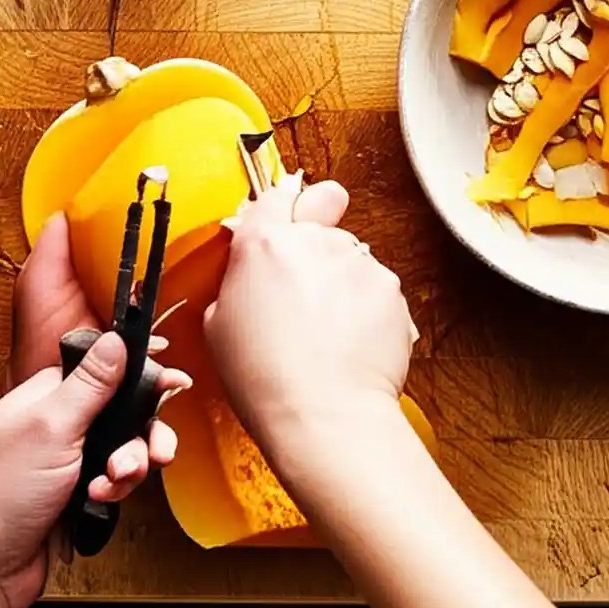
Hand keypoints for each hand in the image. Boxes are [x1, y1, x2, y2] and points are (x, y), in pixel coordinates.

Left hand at [0, 213, 186, 607]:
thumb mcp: (52, 427)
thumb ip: (89, 383)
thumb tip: (115, 338)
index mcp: (44, 395)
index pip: (101, 367)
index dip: (137, 373)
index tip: (169, 378)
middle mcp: (56, 423)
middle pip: (121, 412)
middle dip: (139, 434)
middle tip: (147, 449)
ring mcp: (65, 459)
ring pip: (122, 449)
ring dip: (126, 466)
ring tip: (112, 481)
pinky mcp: (74, 492)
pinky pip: (113, 482)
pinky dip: (112, 492)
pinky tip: (98, 501)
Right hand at [204, 173, 415, 442]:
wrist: (323, 413)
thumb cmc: (263, 379)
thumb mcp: (218, 326)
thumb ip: (236, 282)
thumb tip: (249, 276)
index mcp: (262, 244)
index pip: (276, 193)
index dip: (283, 203)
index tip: (286, 216)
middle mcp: (312, 241)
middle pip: (321, 209)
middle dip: (317, 236)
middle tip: (308, 279)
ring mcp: (357, 261)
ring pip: (351, 251)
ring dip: (341, 276)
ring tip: (328, 328)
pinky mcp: (390, 286)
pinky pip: (376, 283)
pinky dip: (367, 305)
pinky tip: (350, 340)